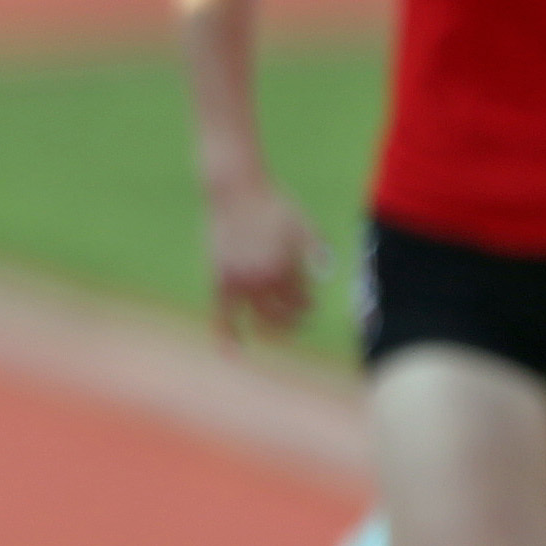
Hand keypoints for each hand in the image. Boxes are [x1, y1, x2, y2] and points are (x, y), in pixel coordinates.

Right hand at [204, 175, 324, 340]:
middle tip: (300, 319)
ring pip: (258, 319)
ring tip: (280, 329)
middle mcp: (261, 278)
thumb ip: (315, 248)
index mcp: (285, 267)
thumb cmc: (273, 204)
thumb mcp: (302, 223)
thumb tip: (326, 273)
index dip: (307, 304)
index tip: (309, 303)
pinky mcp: (219, 281)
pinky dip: (227, 336)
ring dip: (272, 328)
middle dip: (293, 321)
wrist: (234, 191)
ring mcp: (238, 282)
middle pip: (281, 315)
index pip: (300, 300)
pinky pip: (222, 316)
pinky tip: (232, 354)